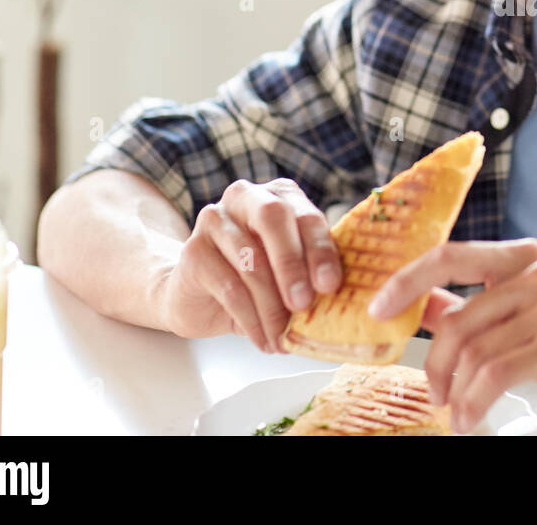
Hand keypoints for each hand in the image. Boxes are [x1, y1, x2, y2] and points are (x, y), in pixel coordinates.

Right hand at [160, 178, 342, 352]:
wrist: (199, 293)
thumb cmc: (257, 278)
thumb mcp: (291, 271)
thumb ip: (313, 272)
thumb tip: (343, 303)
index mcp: (280, 195)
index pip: (306, 215)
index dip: (320, 249)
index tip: (330, 285)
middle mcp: (246, 197)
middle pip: (272, 219)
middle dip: (292, 264)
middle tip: (304, 305)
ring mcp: (214, 220)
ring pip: (250, 261)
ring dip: (272, 307)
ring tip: (284, 339)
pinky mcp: (193, 250)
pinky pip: (228, 286)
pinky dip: (250, 319)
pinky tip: (263, 340)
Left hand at [367, 238, 536, 432]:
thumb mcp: (527, 312)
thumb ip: (475, 304)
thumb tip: (421, 303)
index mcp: (525, 256)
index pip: (450, 254)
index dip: (407, 280)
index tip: (378, 307)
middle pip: (458, 318)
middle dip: (436, 364)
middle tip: (434, 392)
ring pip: (474, 350)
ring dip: (456, 391)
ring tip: (457, 412)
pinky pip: (497, 374)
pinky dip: (475, 402)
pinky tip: (472, 418)